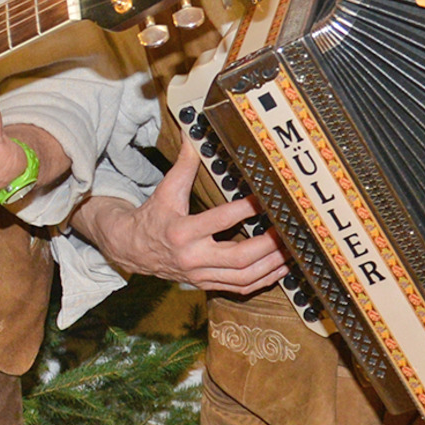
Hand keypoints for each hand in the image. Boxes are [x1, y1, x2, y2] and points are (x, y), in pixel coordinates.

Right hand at [83, 141, 288, 295]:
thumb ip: (183, 165)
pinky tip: (279, 269)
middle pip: (239, 257)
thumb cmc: (153, 217)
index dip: (244, 210)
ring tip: (291, 251)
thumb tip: (191, 135)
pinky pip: (240, 288)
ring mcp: (200, 275)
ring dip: (271, 266)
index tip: (263, 199)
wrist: (133, 249)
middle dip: (268, 245)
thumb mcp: (165, 190)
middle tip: (287, 230)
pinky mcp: (205, 284)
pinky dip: (263, 280)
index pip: (219, 220)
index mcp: (181, 232)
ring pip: (243, 277)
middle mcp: (192, 258)